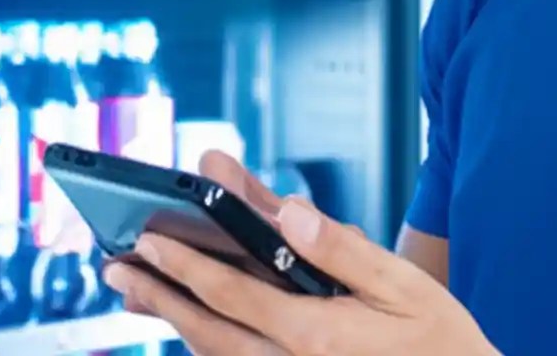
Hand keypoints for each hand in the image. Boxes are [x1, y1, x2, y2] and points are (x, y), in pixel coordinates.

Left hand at [103, 156, 497, 355]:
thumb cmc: (441, 341)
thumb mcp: (405, 286)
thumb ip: (342, 248)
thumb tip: (288, 213)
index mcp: (315, 335)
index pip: (231, 292)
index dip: (183, 263)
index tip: (147, 237)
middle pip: (207, 329)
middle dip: (158, 295)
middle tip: (114, 269)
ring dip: (175, 323)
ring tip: (139, 294)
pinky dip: (211, 348)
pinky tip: (196, 329)